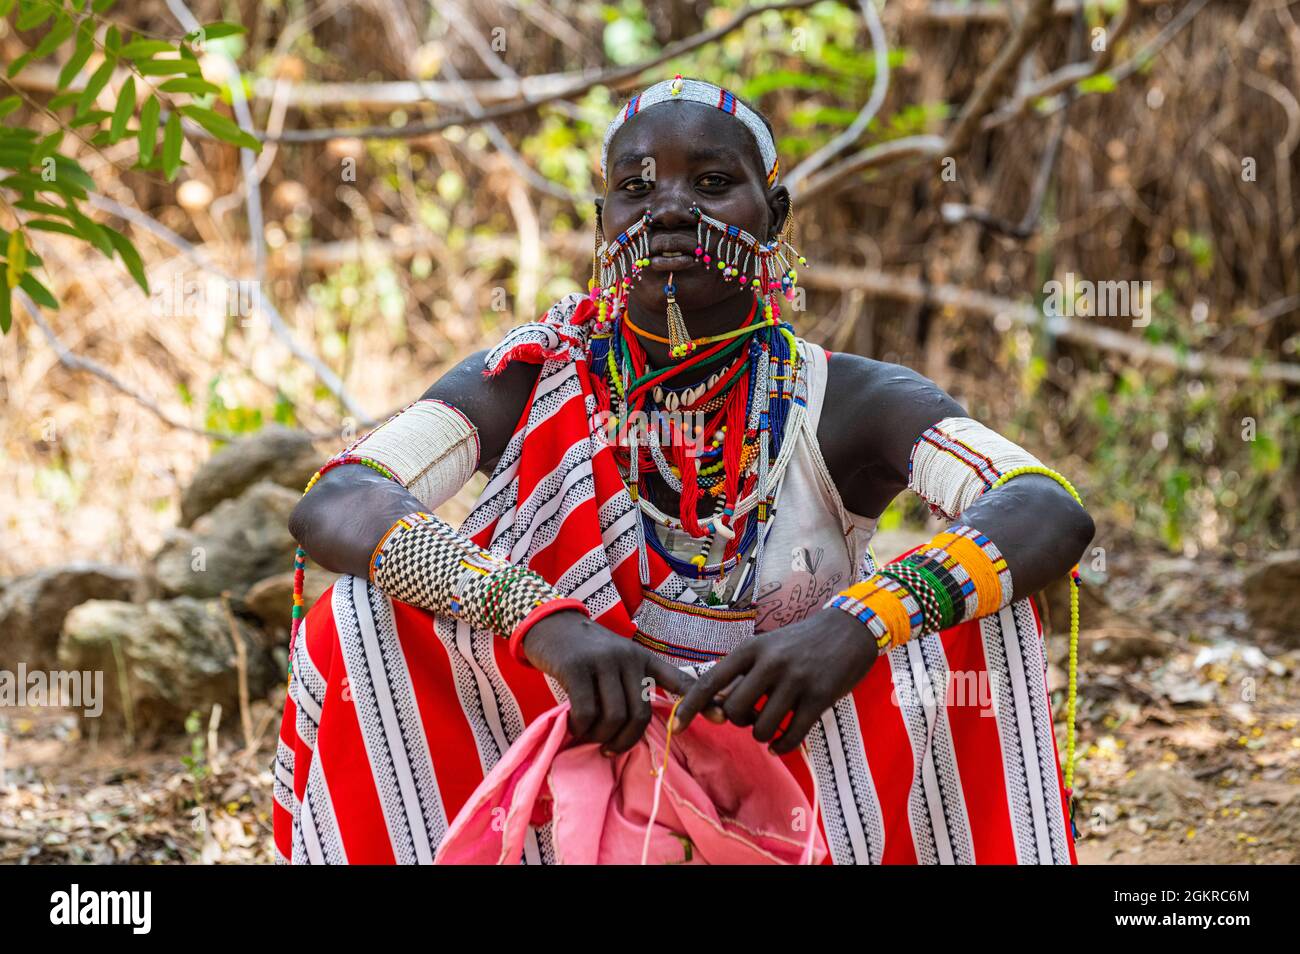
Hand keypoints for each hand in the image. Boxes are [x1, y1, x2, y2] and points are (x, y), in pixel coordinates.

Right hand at [522, 610, 695, 753]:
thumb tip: (640, 724)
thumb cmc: (585, 652)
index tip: (724, 719)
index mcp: (644, 658)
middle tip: (610, 749)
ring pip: (614, 717)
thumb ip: (634, 684)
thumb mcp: (618, 660)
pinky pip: (587, 712)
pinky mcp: (577, 667)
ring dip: (601, 738)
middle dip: (625, 740)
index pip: (680, 680)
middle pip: (639, 714)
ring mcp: (603, 661)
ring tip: (590, 737)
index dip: (702, 702)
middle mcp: (629, 657)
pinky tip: (574, 727)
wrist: (550, 625)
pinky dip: (581, 728)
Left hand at [671, 608, 879, 754]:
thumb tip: (714, 704)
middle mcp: (770, 662)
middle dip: (740, 721)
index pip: (711, 681)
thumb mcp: (767, 646)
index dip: (690, 707)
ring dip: (762, 734)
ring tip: (771, 725)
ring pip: (762, 727)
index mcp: (751, 649)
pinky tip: (781, 742)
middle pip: (735, 711)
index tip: (675, 727)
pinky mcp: (819, 698)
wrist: (849, 629)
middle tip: (753, 716)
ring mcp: (796, 680)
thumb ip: (743, 672)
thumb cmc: (801, 642)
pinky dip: (782, 746)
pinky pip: (791, 736)